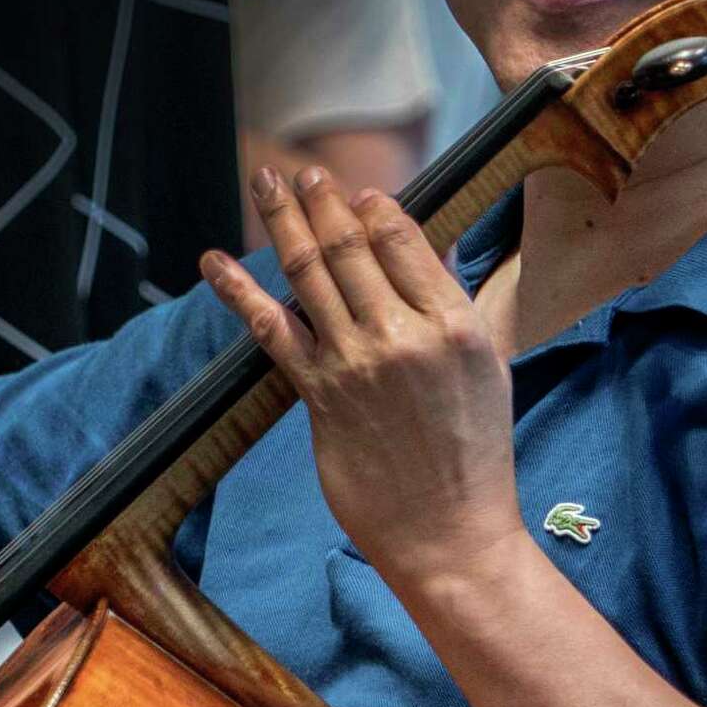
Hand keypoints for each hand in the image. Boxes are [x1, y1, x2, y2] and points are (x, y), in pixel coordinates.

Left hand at [201, 168, 524, 594]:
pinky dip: (238, 291)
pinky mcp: (319, 396)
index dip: (373, 207)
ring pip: (308, 273)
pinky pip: (271, 330)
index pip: (404, 240)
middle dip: (321, 200)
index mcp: (456, 323)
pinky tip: (215, 262)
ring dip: (281, 221)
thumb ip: (463, 304)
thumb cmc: (477, 453)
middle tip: (302, 172)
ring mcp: (356, 364)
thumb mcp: (491, 367)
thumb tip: (436, 254)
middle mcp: (405, 335)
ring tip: (266, 183)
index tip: (356, 192)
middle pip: (350, 246)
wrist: (450, 533)